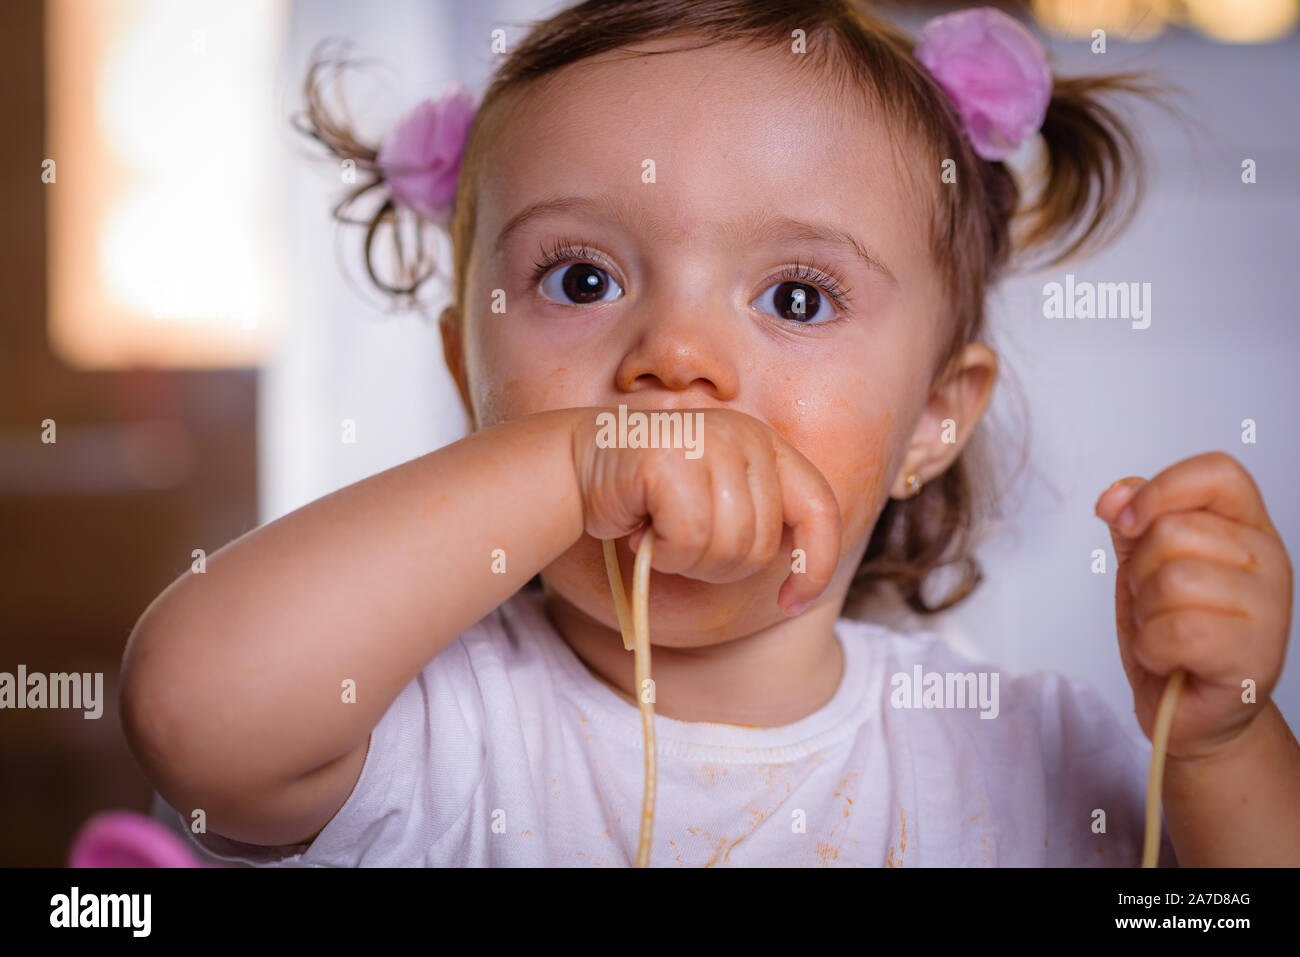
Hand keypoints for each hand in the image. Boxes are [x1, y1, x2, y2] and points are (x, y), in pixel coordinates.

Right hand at [570, 406, 841, 615]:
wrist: (578, 466)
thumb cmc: (651, 497)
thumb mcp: (719, 503)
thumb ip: (760, 520)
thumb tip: (803, 573)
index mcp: (766, 445)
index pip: (821, 508)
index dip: (815, 564)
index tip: (792, 603)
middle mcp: (745, 436)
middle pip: (762, 544)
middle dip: (719, 565)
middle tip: (680, 543)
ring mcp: (709, 442)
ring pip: (728, 546)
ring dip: (687, 559)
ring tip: (659, 532)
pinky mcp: (670, 458)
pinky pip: (689, 538)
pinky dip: (662, 551)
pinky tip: (641, 528)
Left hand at [1095, 451, 1292, 760]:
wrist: (1190, 710)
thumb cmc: (1173, 634)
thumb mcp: (1144, 565)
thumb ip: (1134, 521)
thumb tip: (1116, 495)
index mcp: (1247, 528)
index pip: (1217, 473)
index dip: (1161, 490)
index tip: (1127, 522)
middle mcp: (1269, 561)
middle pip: (1175, 532)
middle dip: (1140, 572)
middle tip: (1156, 603)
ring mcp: (1269, 610)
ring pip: (1173, 581)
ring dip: (1146, 614)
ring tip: (1164, 631)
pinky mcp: (1254, 657)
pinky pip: (1176, 631)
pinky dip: (1152, 648)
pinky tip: (1168, 657)